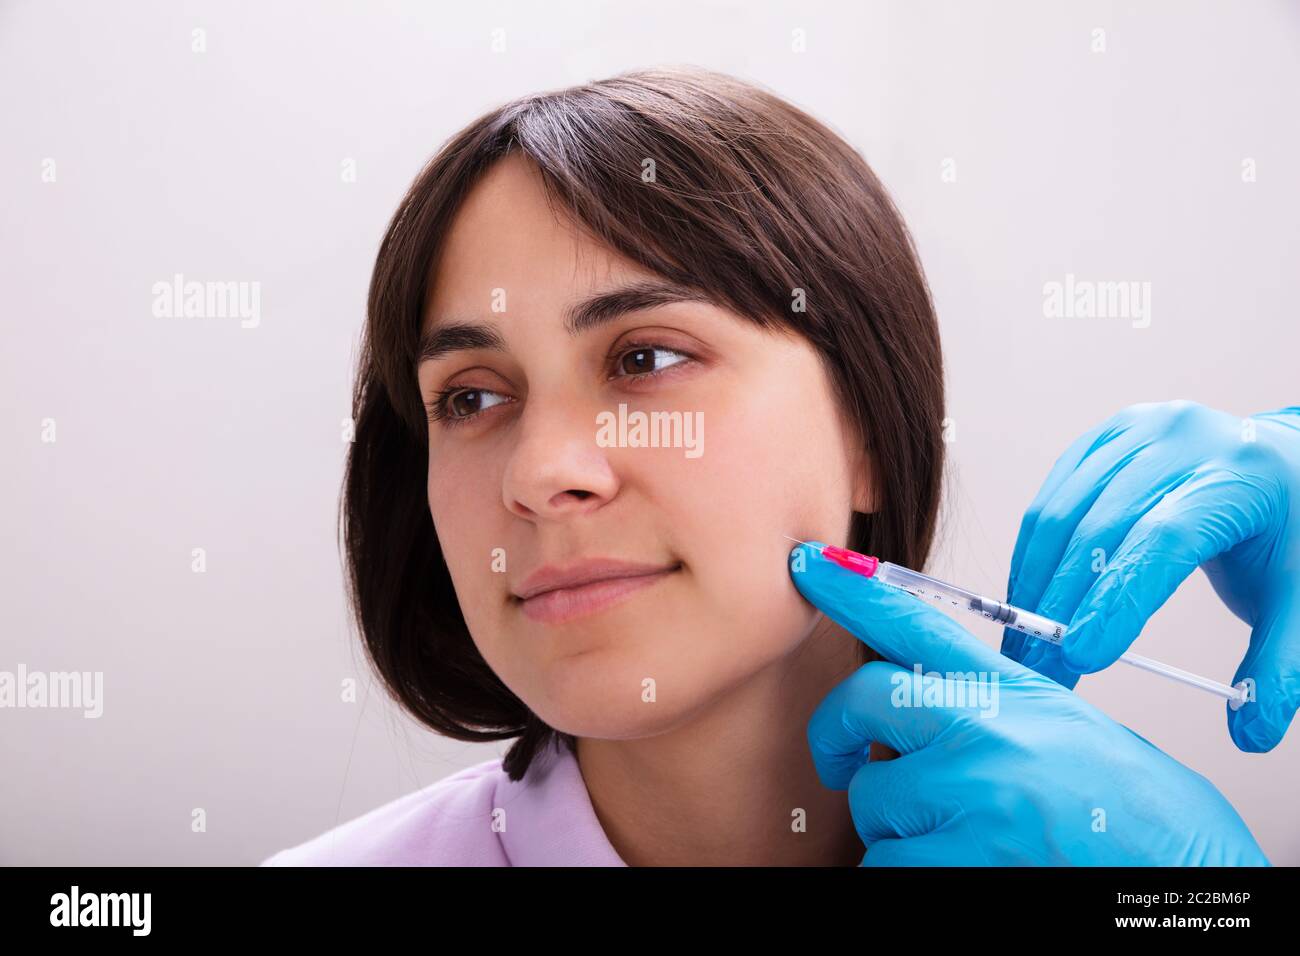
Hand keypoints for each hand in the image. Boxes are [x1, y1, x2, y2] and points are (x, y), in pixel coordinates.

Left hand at [789, 541, 1269, 864]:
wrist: (1176, 863)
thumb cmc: (1114, 801)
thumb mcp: (1051, 725)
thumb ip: (978, 704)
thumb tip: (896, 704)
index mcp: (1008, 690)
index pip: (915, 623)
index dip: (853, 591)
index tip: (808, 564)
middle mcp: (987, 726)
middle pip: (861, 701)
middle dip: (837, 740)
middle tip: (843, 764)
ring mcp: (976, 789)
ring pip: (870, 800)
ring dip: (892, 829)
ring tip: (952, 836)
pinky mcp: (969, 855)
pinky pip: (885, 866)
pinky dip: (903, 874)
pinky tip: (953, 868)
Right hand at [1000, 400, 1299, 751]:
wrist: (1279, 466)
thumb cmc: (1286, 531)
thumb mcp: (1299, 597)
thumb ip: (1280, 665)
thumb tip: (1252, 731)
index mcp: (1239, 473)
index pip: (1163, 538)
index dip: (1115, 598)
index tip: (1082, 655)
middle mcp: (1181, 438)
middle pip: (1100, 527)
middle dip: (1061, 605)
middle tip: (1040, 668)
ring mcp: (1134, 430)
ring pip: (1060, 514)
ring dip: (1034, 584)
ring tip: (1027, 642)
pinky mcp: (1100, 439)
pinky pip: (1049, 502)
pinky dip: (1033, 556)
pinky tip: (1032, 599)